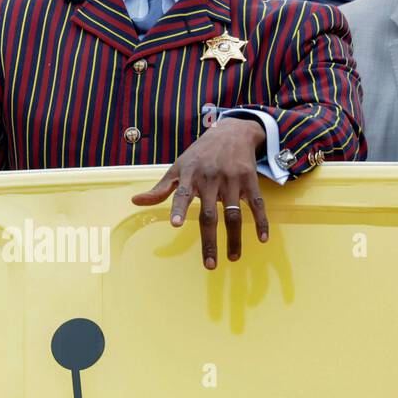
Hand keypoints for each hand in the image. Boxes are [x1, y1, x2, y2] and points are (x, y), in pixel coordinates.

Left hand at [131, 117, 268, 268]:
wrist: (231, 133)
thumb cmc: (199, 155)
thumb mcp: (178, 167)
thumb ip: (160, 189)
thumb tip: (135, 202)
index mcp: (190, 175)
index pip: (182, 194)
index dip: (179, 209)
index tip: (176, 225)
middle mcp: (211, 178)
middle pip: (210, 214)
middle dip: (209, 241)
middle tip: (210, 264)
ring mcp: (232, 180)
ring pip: (233, 214)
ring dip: (234, 238)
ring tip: (232, 257)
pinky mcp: (250, 180)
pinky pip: (257, 204)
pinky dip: (261, 221)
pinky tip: (262, 238)